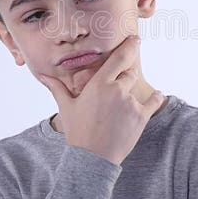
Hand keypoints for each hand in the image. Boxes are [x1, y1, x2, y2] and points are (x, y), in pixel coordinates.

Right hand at [38, 35, 163, 165]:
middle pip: (130, 72)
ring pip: (138, 87)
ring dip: (134, 91)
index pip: (119, 58)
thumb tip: (42, 75)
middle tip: (122, 84)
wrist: (92, 159)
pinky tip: (154, 96)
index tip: (135, 39)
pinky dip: (155, 98)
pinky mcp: (141, 116)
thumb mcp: (67, 108)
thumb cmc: (78, 132)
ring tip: (126, 103)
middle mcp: (116, 90)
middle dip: (127, 76)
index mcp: (98, 84)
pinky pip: (154, 100)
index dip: (129, 46)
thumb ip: (57, 88)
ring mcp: (130, 103)